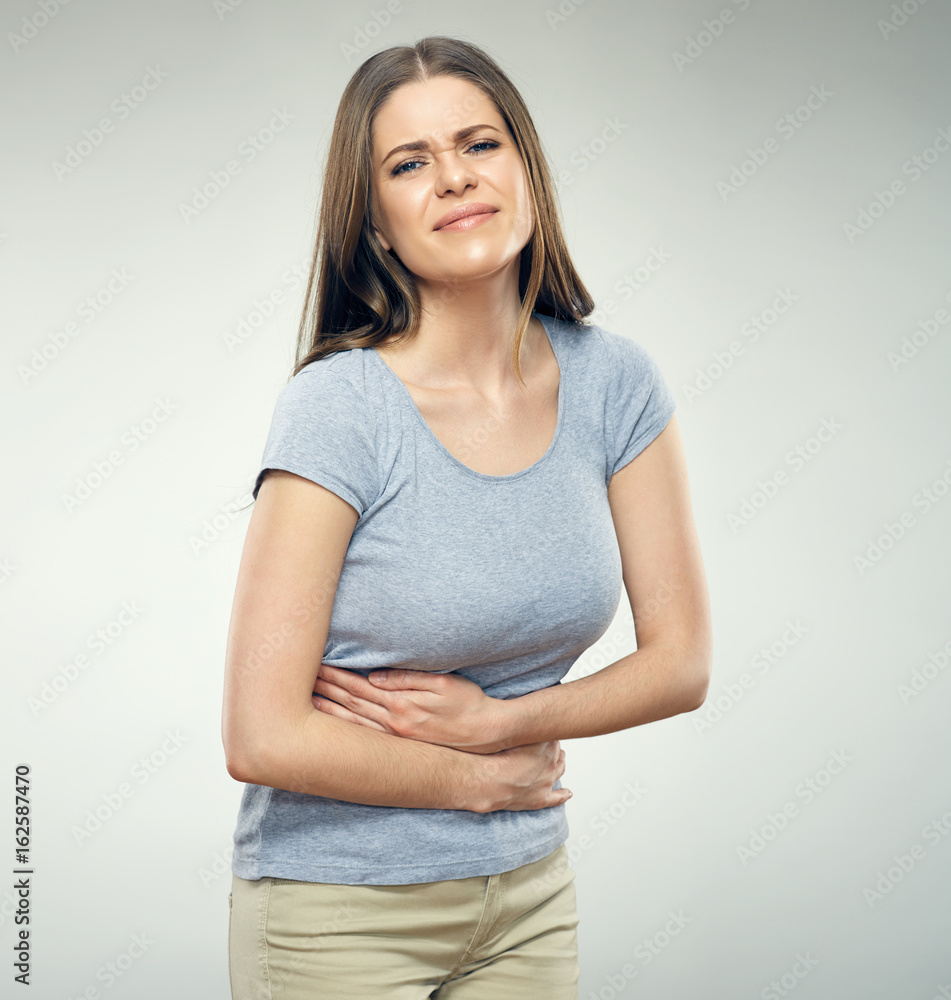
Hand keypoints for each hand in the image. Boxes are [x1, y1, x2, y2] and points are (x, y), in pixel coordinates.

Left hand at [311, 665, 512, 753]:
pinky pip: (365, 734)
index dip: (336, 676)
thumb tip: (376, 676)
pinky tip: (334, 722)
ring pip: (353, 721)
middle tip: (301, 680)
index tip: (315, 666)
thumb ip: (407, 679)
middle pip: (351, 703)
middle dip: (325, 690)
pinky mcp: (401, 741)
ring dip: (329, 710)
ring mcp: (395, 735)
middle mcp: (393, 722)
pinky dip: (345, 727)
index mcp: (400, 704)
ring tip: (307, 701)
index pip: (359, 687)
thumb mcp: (442, 683)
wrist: (485, 733)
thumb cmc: (467, 703)